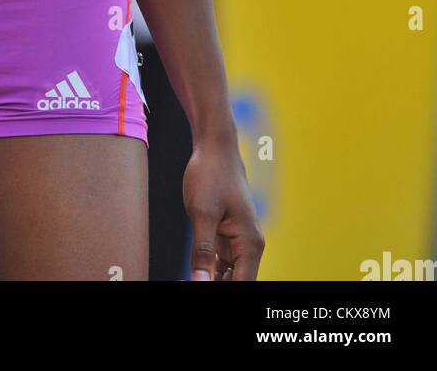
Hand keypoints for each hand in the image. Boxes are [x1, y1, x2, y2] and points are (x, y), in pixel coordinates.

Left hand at [183, 137, 264, 280]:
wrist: (214, 147)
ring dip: (209, 280)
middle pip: (235, 282)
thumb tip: (199, 283)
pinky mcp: (224, 236)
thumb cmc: (211, 174)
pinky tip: (190, 274)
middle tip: (186, 281)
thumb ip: (201, 252)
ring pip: (226, 275)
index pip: (242, 284)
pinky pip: (218, 263)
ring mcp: (237, 242)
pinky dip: (206, 270)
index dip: (220, 290)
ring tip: (186, 279)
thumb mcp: (202, 214)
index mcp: (250, 244)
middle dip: (214, 285)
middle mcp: (248, 246)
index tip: (196, 286)